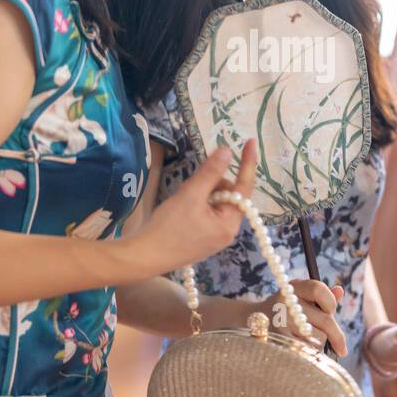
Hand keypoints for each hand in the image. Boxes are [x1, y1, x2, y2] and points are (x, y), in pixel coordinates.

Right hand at [121, 140, 257, 278]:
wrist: (144, 256)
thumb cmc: (168, 227)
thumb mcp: (191, 194)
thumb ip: (211, 172)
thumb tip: (227, 151)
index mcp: (230, 223)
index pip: (245, 187)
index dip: (247, 163)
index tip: (251, 141)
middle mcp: (227, 231)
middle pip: (230, 194)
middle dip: (213, 183)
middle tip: (192, 185)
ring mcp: (215, 236)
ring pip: (217, 202)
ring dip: (203, 192)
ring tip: (183, 199)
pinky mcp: (203, 238)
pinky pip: (208, 211)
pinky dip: (198, 203)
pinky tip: (181, 208)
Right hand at [262, 280, 347, 355]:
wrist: (249, 324)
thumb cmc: (284, 312)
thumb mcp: (300, 298)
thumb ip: (321, 296)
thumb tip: (340, 290)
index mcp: (294, 287)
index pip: (318, 289)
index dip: (330, 302)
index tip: (332, 312)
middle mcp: (286, 302)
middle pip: (325, 320)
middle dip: (337, 336)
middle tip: (343, 348)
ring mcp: (281, 321)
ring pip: (318, 339)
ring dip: (319, 345)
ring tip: (308, 344)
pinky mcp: (278, 339)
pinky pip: (306, 351)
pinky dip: (309, 354)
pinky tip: (304, 353)